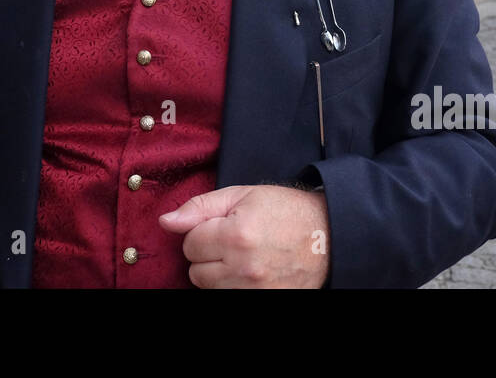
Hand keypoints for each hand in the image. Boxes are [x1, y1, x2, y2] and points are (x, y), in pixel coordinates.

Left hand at [159, 185, 329, 287]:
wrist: (328, 235)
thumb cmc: (285, 210)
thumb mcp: (242, 195)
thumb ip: (200, 207)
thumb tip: (166, 222)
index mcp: (236, 234)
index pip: (190, 244)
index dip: (202, 232)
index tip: (221, 227)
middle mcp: (244, 266)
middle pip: (196, 271)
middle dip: (207, 255)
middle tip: (231, 242)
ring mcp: (256, 290)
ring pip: (210, 289)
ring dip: (219, 274)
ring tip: (241, 257)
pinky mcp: (266, 301)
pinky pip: (229, 298)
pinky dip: (233, 287)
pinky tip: (248, 273)